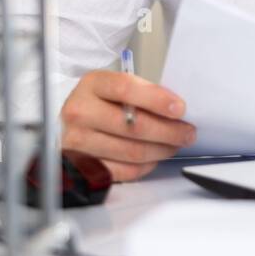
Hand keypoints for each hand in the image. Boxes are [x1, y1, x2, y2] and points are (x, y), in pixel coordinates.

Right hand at [60, 70, 195, 181]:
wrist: (67, 123)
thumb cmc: (99, 103)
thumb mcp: (113, 87)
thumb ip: (141, 93)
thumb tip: (176, 110)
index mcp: (92, 85)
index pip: (126, 89)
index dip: (157, 99)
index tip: (180, 109)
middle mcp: (81, 111)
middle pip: (134, 125)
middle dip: (169, 131)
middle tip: (188, 133)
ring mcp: (78, 141)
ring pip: (132, 151)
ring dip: (161, 150)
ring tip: (175, 145)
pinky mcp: (83, 165)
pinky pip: (124, 171)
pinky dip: (145, 166)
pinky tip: (155, 158)